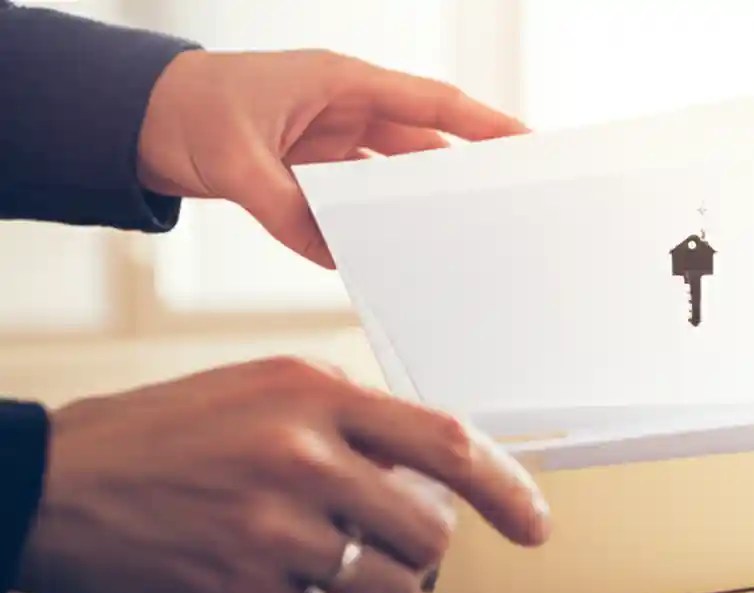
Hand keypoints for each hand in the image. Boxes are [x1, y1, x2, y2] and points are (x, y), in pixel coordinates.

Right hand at [16, 357, 549, 592]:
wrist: (60, 483)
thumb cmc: (169, 434)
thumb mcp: (266, 390)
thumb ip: (351, 417)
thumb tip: (432, 468)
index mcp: (316, 393)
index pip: (448, 442)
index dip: (507, 489)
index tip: (534, 523)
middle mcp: (301, 454)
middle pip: (429, 531)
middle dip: (419, 550)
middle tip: (381, 544)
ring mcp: (271, 527)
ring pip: (391, 589)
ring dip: (375, 592)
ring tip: (327, 568)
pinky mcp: (240, 592)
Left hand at [136, 49, 528, 267]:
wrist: (134, 118)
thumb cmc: (182, 110)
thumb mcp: (235, 160)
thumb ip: (286, 207)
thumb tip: (332, 255)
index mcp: (339, 82)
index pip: (429, 103)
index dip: (482, 124)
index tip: (526, 143)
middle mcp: (344, 108)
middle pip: (421, 143)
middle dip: (460, 173)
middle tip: (501, 205)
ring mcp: (329, 138)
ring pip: (391, 174)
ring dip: (413, 204)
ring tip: (448, 237)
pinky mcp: (311, 167)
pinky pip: (356, 197)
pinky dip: (370, 222)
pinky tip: (382, 248)